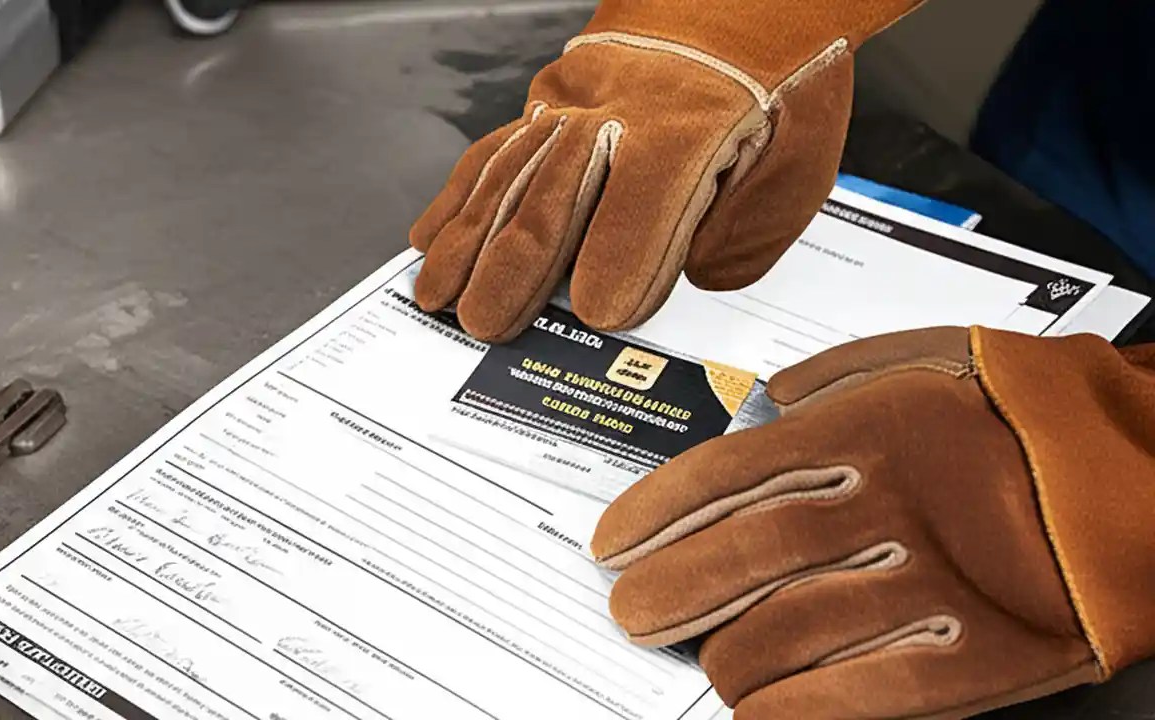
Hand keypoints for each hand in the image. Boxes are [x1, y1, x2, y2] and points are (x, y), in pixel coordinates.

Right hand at [408, 3, 863, 342]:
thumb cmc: (779, 82)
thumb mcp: (800, 160)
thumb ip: (746, 231)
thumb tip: (693, 277)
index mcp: (689, 133)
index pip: (641, 212)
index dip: (620, 267)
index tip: (599, 316)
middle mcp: (618, 114)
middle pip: (553, 198)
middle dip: (514, 268)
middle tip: (483, 324)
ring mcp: (574, 104)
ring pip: (508, 176)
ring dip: (468, 239)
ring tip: (438, 293)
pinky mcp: (549, 100)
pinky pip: (494, 148)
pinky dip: (458, 194)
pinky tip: (431, 233)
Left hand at [592, 327, 1101, 717]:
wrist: (1141, 474)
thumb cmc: (1026, 415)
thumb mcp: (923, 363)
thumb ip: (832, 381)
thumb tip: (760, 405)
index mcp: (863, 433)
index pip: (723, 476)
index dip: (654, 514)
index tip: (611, 541)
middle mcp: (882, 508)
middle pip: (738, 558)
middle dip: (667, 590)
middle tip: (627, 612)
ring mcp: (925, 587)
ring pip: (787, 633)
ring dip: (725, 655)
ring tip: (700, 661)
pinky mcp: (971, 655)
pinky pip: (861, 694)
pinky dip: (796, 709)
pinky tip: (756, 711)